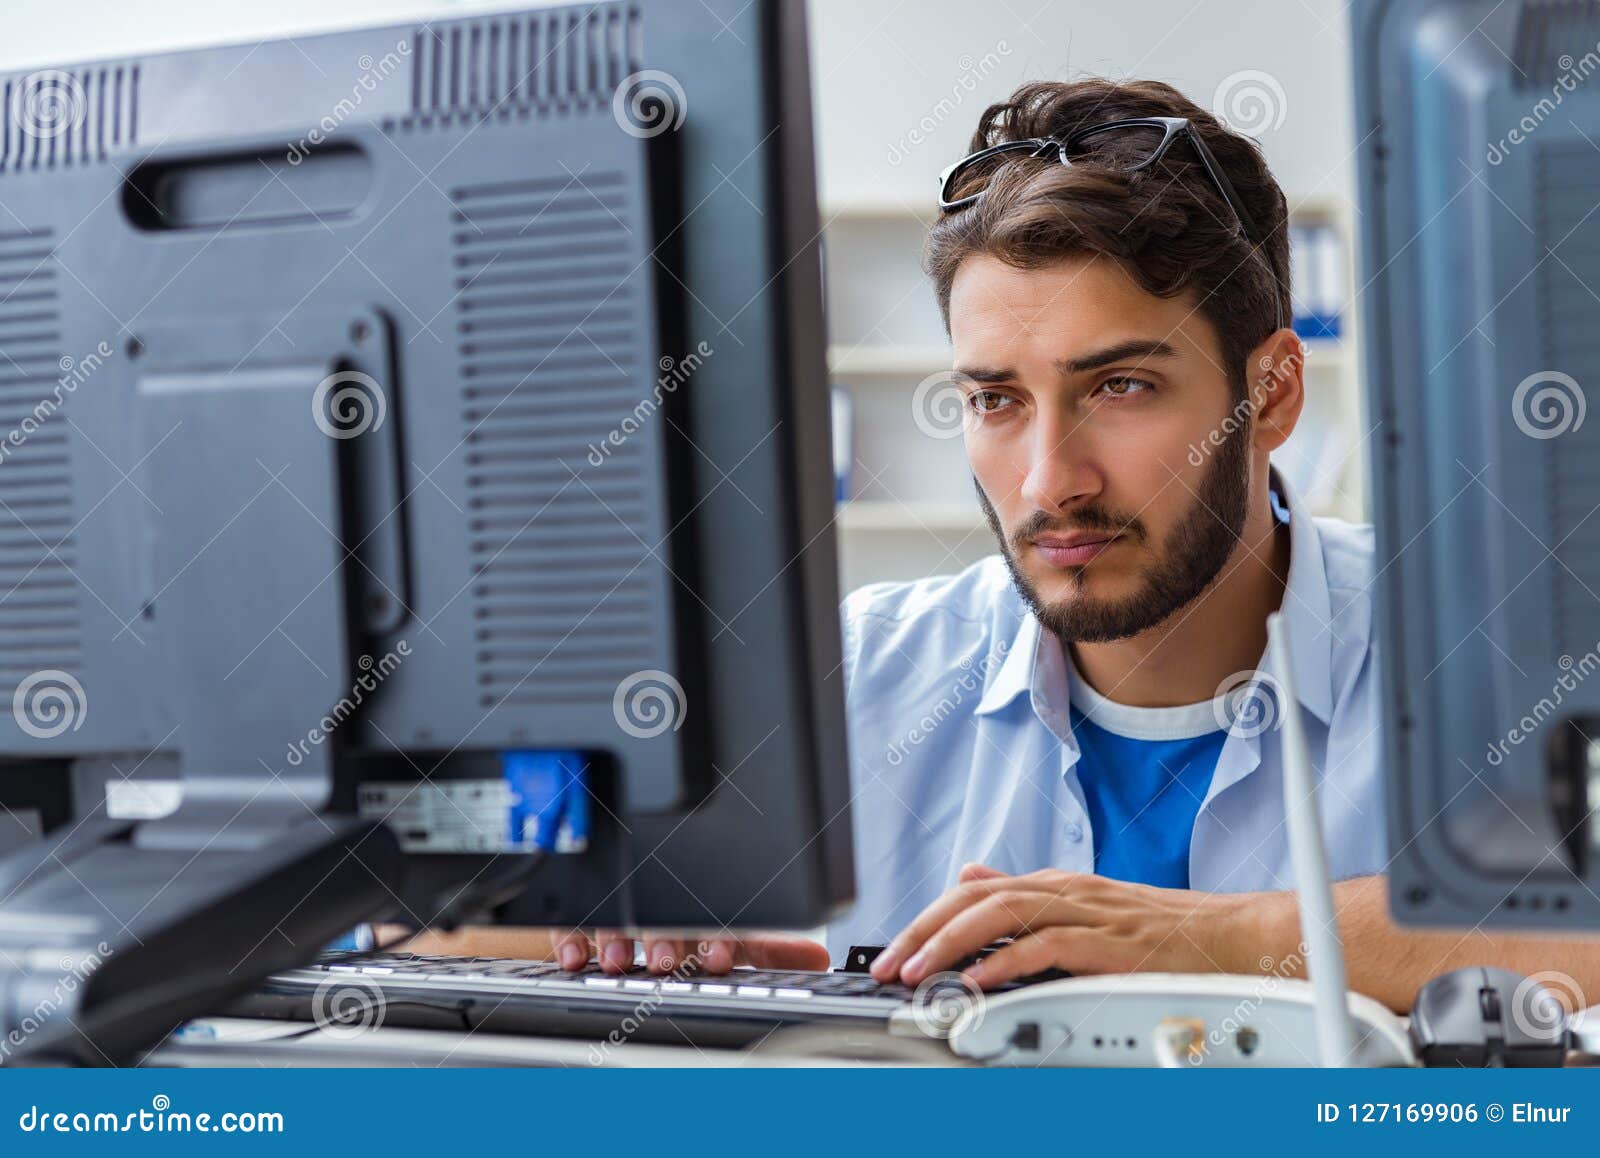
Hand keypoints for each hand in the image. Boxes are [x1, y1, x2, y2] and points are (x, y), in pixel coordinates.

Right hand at [548, 928, 830, 974]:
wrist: (625, 910)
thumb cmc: (683, 926)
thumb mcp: (730, 937)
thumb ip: (770, 952)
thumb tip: (818, 961)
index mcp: (698, 905)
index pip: (710, 916)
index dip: (715, 938)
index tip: (718, 958)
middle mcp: (659, 902)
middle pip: (661, 912)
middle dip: (665, 937)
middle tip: (666, 961)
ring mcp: (621, 904)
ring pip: (617, 914)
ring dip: (616, 937)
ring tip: (619, 960)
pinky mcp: (583, 909)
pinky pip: (572, 917)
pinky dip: (571, 936)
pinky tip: (577, 957)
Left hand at [869, 864, 1285, 988]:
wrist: (1231, 938)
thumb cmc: (1160, 931)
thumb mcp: (1081, 904)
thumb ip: (1024, 895)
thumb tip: (968, 875)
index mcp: (1052, 885)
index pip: (971, 893)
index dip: (927, 921)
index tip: (894, 953)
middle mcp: (1063, 890)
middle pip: (974, 898)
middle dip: (924, 932)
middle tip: (890, 966)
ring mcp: (1086, 912)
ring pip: (1001, 914)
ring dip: (951, 945)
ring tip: (920, 973)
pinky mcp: (1110, 942)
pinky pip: (1047, 946)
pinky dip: (1007, 964)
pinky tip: (980, 981)